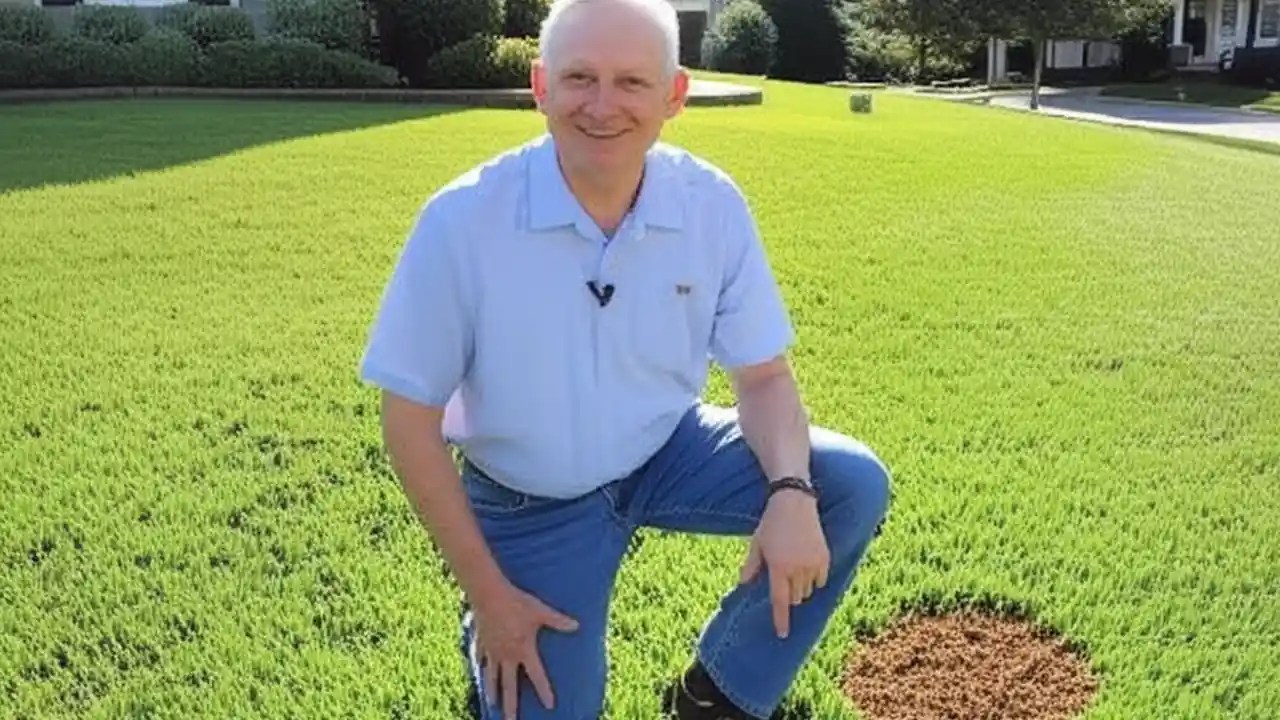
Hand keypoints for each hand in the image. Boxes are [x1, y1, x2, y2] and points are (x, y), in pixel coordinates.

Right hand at [473, 583, 578, 718]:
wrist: (488, 594)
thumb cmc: (516, 602)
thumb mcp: (540, 611)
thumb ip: (558, 620)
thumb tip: (577, 625)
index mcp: (523, 650)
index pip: (536, 676)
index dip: (544, 691)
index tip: (549, 706)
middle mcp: (506, 655)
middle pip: (508, 686)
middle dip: (510, 707)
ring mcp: (491, 650)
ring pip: (491, 677)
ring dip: (492, 692)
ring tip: (491, 705)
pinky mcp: (481, 641)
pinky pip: (479, 657)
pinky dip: (479, 666)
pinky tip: (477, 670)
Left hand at [738, 489, 828, 638]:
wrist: (794, 502)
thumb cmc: (771, 524)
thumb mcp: (757, 545)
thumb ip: (751, 568)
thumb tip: (743, 586)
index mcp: (779, 567)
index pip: (780, 601)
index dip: (781, 620)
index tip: (783, 635)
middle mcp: (798, 568)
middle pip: (794, 597)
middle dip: (787, 593)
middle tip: (782, 575)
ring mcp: (813, 564)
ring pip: (808, 590)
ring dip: (800, 586)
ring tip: (793, 565)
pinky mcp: (825, 558)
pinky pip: (821, 580)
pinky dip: (814, 579)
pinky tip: (806, 564)